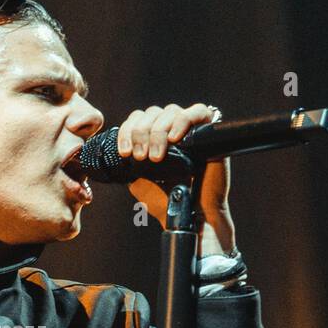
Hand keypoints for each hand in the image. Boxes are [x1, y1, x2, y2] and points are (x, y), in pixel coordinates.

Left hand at [119, 103, 236, 255]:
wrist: (192, 217)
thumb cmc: (168, 202)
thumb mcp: (140, 183)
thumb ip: (129, 166)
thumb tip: (117, 155)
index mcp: (155, 139)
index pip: (138, 119)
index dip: (127, 131)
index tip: (124, 153)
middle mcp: (172, 131)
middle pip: (152, 113)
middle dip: (141, 133)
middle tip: (141, 157)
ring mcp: (191, 130)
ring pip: (171, 111)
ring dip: (158, 131)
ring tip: (156, 157)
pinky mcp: (210, 133)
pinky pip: (199, 111)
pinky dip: (183, 121)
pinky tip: (174, 139)